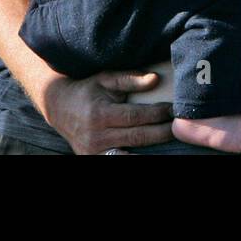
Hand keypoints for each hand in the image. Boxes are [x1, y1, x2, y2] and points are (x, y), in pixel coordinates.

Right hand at [40, 70, 173, 153]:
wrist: (59, 107)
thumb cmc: (87, 90)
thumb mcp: (106, 78)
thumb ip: (130, 79)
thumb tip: (156, 80)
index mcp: (100, 114)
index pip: (136, 116)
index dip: (157, 113)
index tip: (174, 109)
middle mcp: (96, 136)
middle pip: (137, 137)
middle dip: (161, 132)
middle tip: (180, 126)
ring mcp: (93, 152)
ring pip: (130, 156)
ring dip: (152, 150)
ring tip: (170, 141)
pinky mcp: (92, 160)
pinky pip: (118, 161)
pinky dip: (134, 158)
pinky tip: (151, 153)